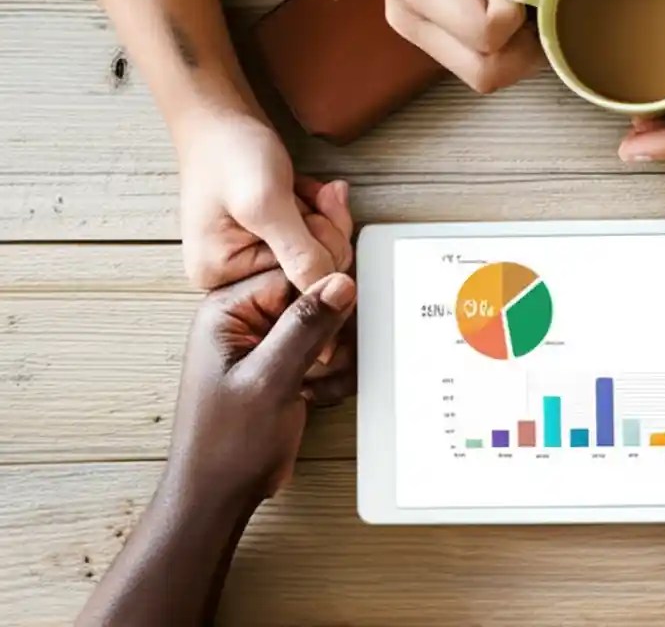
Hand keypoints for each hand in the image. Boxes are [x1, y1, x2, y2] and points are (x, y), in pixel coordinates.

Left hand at [168, 270, 356, 504]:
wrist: (220, 493)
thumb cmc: (227, 445)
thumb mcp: (269, 380)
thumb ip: (305, 327)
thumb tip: (340, 282)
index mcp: (228, 311)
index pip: (294, 275)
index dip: (323, 302)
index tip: (332, 336)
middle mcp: (246, 321)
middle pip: (315, 300)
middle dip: (331, 338)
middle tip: (323, 368)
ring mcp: (266, 345)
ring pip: (327, 329)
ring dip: (335, 360)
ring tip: (315, 386)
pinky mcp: (283, 366)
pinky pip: (325, 353)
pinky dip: (331, 376)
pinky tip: (316, 395)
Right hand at [176, 112, 353, 290]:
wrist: (220, 114)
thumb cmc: (229, 151)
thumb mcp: (266, 203)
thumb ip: (298, 252)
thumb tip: (329, 289)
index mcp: (220, 274)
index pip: (295, 286)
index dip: (320, 252)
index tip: (313, 216)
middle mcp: (233, 272)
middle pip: (312, 271)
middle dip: (325, 230)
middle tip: (315, 198)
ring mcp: (251, 255)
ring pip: (320, 253)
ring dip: (325, 216)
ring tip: (304, 189)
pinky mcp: (268, 237)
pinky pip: (313, 237)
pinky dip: (319, 211)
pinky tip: (305, 191)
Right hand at [379, 0, 543, 92]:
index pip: (483, 34)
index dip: (515, 14)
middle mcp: (411, 21)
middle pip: (484, 72)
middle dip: (521, 47)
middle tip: (529, 8)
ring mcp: (421, 36)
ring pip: (484, 77)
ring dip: (516, 52)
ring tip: (515, 9)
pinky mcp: (435, 43)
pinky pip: (481, 67)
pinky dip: (505, 51)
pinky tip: (505, 17)